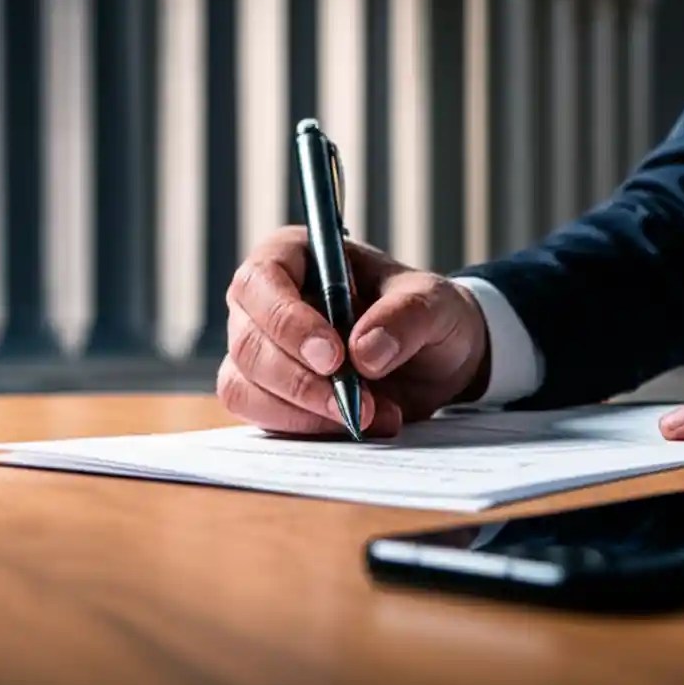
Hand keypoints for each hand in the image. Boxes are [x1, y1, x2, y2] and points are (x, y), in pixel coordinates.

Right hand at [218, 226, 488, 436]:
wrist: (437, 360)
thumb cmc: (427, 314)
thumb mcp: (435, 304)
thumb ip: (406, 317)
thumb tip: (363, 352)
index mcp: (295, 255)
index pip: (262, 280)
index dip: (288, 321)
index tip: (332, 357)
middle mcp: (266, 301)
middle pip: (248, 342)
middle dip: (300, 381)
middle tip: (356, 402)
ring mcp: (261, 349)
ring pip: (246, 386)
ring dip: (304, 412)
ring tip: (368, 414)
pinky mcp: (268, 394)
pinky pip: (261, 416)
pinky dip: (306, 428)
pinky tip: (352, 424)